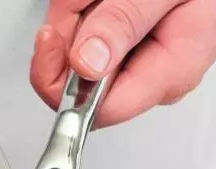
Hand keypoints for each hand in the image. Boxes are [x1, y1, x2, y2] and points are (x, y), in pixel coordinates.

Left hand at [30, 0, 215, 127]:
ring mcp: (137, 62)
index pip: (95, 111)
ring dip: (78, 9)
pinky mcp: (127, 47)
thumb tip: (86, 65)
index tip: (49, 38)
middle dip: (69, 27)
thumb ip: (126, 23)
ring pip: (74, 49)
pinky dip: (85, 6)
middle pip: (75, 75)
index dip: (61, 82)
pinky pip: (85, 32)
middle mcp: (150, 76)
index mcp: (166, 75)